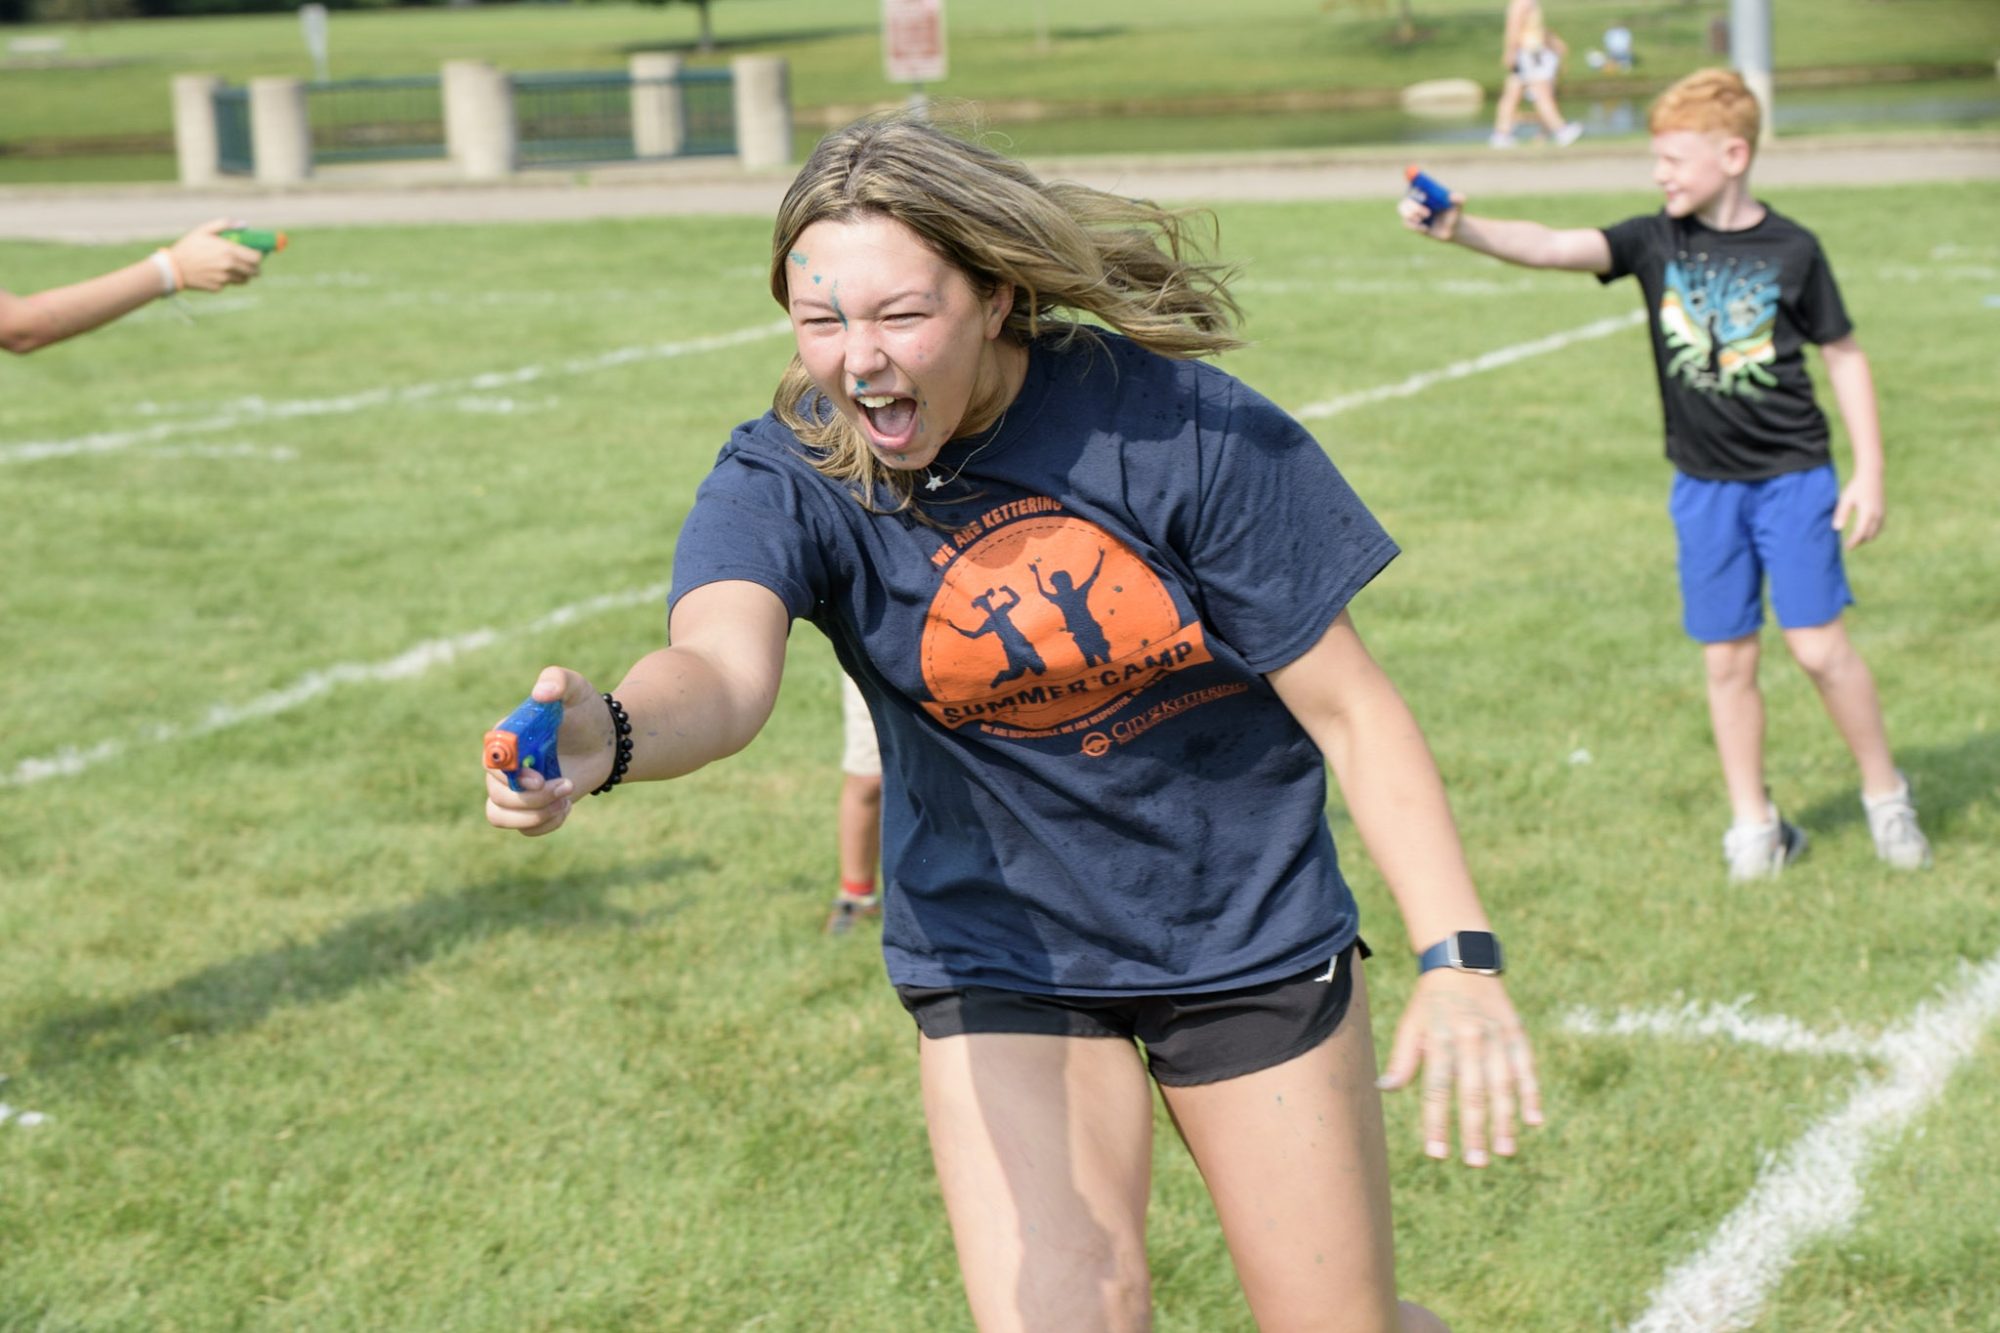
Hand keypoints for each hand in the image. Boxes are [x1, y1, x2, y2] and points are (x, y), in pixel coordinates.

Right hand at [167, 219, 262, 292]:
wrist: (173, 268)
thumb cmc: (189, 246)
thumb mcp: (204, 230)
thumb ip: (225, 225)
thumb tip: (245, 224)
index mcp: (229, 251)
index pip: (257, 258)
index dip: (259, 256)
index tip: (255, 254)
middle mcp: (229, 266)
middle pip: (254, 271)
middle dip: (254, 267)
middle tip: (248, 263)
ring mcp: (224, 278)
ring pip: (244, 279)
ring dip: (242, 274)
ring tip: (232, 267)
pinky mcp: (218, 287)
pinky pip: (229, 284)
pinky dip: (227, 279)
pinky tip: (216, 272)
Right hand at [483, 666, 616, 836]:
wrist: (606, 741)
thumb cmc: (586, 711)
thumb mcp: (575, 689)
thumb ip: (557, 680)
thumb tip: (540, 693)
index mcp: (507, 738)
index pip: (490, 762)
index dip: (509, 776)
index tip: (539, 778)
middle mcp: (503, 766)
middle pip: (496, 795)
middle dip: (531, 800)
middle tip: (567, 786)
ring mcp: (514, 789)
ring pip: (499, 816)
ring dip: (534, 816)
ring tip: (565, 801)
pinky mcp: (530, 808)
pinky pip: (523, 828)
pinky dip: (544, 825)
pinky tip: (565, 807)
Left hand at [1377, 969, 1542, 1166]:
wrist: (1462, 961)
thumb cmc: (1430, 1002)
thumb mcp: (1411, 1024)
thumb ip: (1403, 1058)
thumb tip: (1385, 1089)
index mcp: (1439, 1039)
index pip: (1436, 1088)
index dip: (1437, 1122)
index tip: (1437, 1154)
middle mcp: (1469, 1039)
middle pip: (1471, 1091)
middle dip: (1474, 1129)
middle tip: (1476, 1163)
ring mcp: (1495, 1036)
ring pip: (1502, 1084)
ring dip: (1505, 1120)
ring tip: (1505, 1151)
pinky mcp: (1516, 1033)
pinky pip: (1527, 1067)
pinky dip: (1532, 1094)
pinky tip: (1535, 1121)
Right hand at [1396, 192, 1462, 240]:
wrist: (1453, 229)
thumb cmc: (1455, 214)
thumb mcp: (1458, 205)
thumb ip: (1458, 199)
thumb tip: (1452, 196)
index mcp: (1426, 193)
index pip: (1415, 186)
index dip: (1414, 187)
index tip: (1424, 195)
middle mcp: (1418, 201)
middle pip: (1406, 200)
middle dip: (1414, 207)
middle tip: (1427, 213)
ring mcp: (1414, 212)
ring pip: (1403, 210)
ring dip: (1411, 215)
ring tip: (1423, 220)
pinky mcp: (1413, 224)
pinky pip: (1406, 223)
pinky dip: (1414, 226)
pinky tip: (1425, 229)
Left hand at [1832, 473, 1884, 549]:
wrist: (1871, 476)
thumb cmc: (1856, 487)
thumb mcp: (1845, 499)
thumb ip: (1841, 513)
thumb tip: (1836, 528)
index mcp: (1867, 512)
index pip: (1860, 532)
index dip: (1854, 542)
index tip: (1846, 547)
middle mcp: (1877, 515)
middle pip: (1869, 535)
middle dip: (1859, 541)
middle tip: (1849, 545)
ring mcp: (1882, 514)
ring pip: (1875, 533)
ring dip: (1865, 538)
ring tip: (1855, 540)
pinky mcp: (1883, 512)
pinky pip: (1879, 528)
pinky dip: (1872, 532)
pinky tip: (1863, 532)